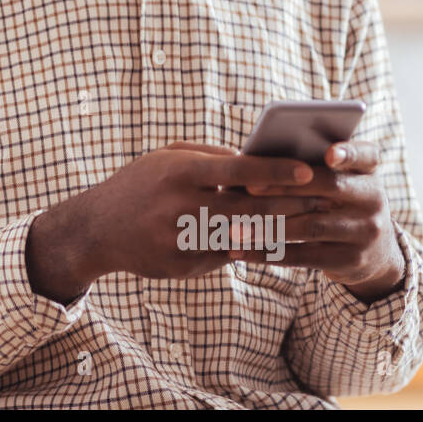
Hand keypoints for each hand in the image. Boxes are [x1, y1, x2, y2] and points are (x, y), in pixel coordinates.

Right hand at [80, 141, 327, 280]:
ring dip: (281, 230)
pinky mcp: (185, 265)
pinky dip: (255, 248)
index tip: (308, 170)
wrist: (97, 229)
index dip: (276, 171)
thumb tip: (256, 158)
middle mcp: (182, 206)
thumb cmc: (140, 184)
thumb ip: (210, 156)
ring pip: (246, 236)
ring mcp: (183, 239)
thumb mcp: (167, 157)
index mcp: (180, 172)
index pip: (238, 169)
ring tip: (310, 222)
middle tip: (325, 200)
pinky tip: (278, 241)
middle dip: (291, 204)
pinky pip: (230, 256)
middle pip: (251, 208)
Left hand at [229, 140, 405, 302]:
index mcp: (368, 171)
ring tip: (235, 229)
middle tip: (248, 189)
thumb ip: (311, 166)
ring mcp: (365, 232)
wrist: (375, 253)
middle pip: (328, 187)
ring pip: (310, 226)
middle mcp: (374, 199)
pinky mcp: (351, 260)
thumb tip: (256, 157)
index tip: (330, 153)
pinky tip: (240, 252)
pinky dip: (268, 253)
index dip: (349, 153)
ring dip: (267, 228)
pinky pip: (303, 257)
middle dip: (284, 186)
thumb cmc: (338, 202)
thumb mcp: (338, 182)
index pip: (366, 155)